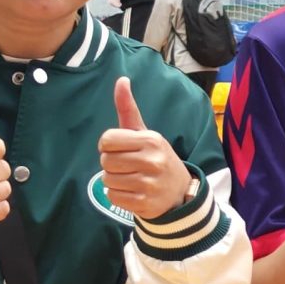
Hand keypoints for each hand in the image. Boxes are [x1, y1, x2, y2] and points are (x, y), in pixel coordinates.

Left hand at [99, 78, 194, 219]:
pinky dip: (118, 195)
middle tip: (127, 166)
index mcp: (151, 140)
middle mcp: (152, 161)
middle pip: (105, 161)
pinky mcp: (145, 203)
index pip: (107, 140)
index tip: (121, 149)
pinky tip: (132, 192)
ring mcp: (149, 184)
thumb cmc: (155, 157)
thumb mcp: (145, 133)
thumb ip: (128, 108)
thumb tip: (121, 80)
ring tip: (130, 179)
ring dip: (114, 180)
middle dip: (111, 164)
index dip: (108, 145)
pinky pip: (113, 197)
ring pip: (107, 180)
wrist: (179, 192)